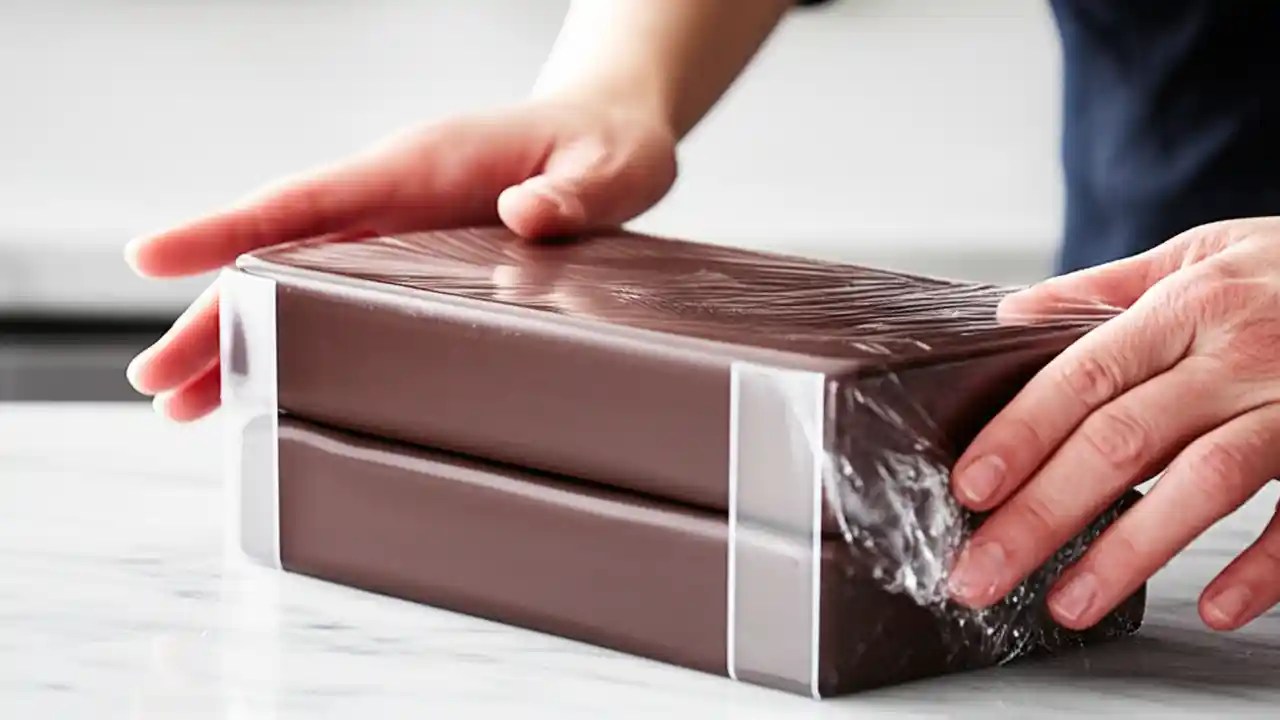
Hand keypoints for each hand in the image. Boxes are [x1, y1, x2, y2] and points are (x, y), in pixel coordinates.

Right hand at [124, 97, 677, 420]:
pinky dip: (291, 336)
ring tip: (185, 405)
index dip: (227, 230)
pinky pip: (333, 296)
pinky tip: (263, 382)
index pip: (308, 199)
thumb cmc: (606, 146)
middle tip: (155, 381)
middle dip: (213, 315)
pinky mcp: (409, 258)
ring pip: (294, 283)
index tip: (152, 258)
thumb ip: (574, 193)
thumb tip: (523, 216)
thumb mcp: (610, 169)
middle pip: (279, 254)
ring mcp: (395, 229)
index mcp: (422, 166)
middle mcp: (391, 197)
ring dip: (239, 338)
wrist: (608, 132)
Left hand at [947, 217, 1279, 631]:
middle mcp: (1240, 353)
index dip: (1020, 434)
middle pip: (1123, 439)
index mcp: (1189, 305)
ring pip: (1206, 481)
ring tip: (1066, 602)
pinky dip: (1265, 566)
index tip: (969, 489)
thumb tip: (1013, 312)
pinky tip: (1216, 606)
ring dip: (1129, 550)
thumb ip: (1107, 289)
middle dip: (1041, 513)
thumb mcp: (1200, 256)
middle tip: (982, 571)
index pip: (1082, 376)